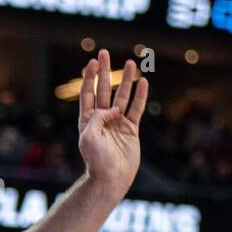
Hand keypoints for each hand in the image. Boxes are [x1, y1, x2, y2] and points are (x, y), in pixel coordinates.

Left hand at [78, 50, 146, 196]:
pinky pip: (137, 108)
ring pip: (122, 96)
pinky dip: (141, 96)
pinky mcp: (131, 129)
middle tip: (104, 53)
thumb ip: (98, 118)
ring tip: (130, 63)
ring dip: (126, 79)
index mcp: (87, 120)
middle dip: (104, 71)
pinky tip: (144, 83)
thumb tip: (113, 108)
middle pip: (104, 89)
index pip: (88, 93)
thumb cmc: (97, 161)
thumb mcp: (89, 137)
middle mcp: (102, 119)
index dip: (89, 77)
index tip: (92, 62)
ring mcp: (118, 123)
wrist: (112, 178)